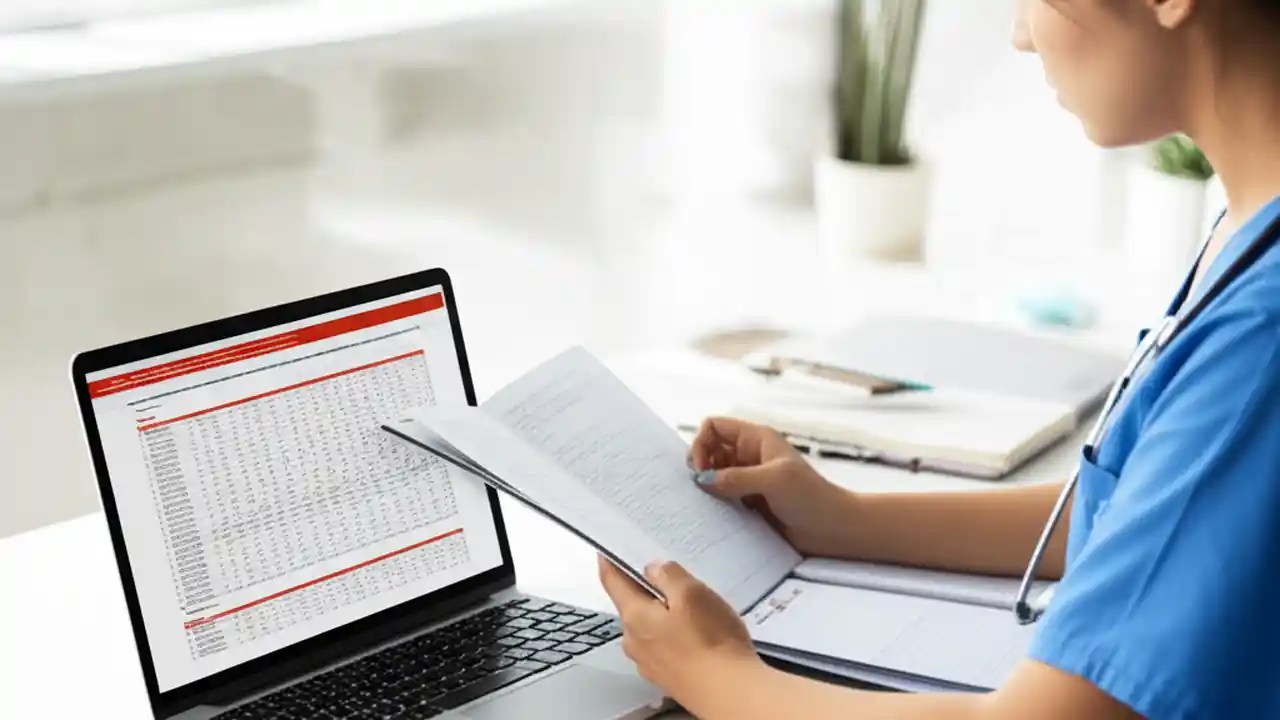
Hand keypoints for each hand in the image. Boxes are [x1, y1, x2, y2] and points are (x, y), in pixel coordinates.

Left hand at [598, 556, 764, 714]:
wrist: (731, 693)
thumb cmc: (712, 642)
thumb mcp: (692, 593)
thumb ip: (668, 575)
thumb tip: (652, 569)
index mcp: (635, 616)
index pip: (612, 582)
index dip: (608, 562)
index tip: (605, 551)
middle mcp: (634, 642)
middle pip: (633, 605)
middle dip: (648, 590)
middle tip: (675, 581)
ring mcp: (649, 662)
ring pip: (650, 627)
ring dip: (664, 616)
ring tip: (696, 612)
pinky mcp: (667, 677)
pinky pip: (664, 647)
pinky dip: (675, 637)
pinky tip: (700, 637)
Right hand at [691, 417, 859, 556]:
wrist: (833, 529)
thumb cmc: (811, 497)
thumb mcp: (773, 481)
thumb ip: (736, 478)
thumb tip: (701, 480)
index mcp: (756, 439)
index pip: (714, 427)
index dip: (701, 443)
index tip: (700, 470)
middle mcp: (748, 455)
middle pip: (709, 450)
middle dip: (699, 467)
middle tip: (699, 489)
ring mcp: (748, 479)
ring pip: (713, 476)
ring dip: (705, 487)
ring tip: (705, 505)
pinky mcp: (748, 502)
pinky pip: (722, 498)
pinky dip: (714, 504)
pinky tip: (714, 516)